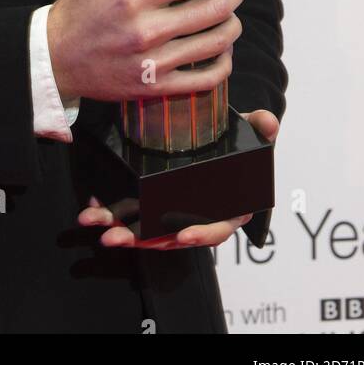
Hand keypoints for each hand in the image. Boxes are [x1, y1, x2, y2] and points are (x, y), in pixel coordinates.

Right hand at [47, 0, 243, 105]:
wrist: (56, 57)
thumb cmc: (77, 7)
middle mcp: (146, 29)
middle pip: (214, 10)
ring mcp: (153, 62)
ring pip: (216, 44)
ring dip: (232, 27)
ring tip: (231, 18)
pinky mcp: (155, 87)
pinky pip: (205, 79)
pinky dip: (223, 65)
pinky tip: (222, 52)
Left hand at [78, 108, 279, 250]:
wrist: (216, 142)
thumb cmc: (235, 145)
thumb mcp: (251, 135)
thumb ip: (261, 129)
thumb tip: (269, 122)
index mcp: (226, 208)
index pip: (217, 228)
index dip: (202, 234)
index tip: (184, 235)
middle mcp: (197, 217)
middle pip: (173, 237)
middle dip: (146, 241)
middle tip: (119, 239)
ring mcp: (173, 215)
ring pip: (148, 231)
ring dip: (123, 233)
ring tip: (100, 231)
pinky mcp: (152, 207)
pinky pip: (133, 216)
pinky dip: (113, 214)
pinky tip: (94, 208)